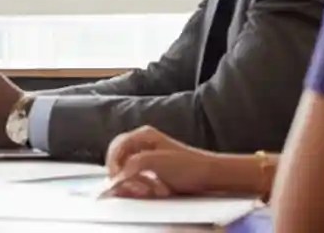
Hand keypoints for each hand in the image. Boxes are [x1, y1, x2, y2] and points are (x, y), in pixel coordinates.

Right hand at [103, 126, 220, 198]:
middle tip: (131, 186)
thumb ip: (133, 165)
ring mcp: (147, 153)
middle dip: (123, 174)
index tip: (117, 180)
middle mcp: (143, 141)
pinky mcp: (152, 166)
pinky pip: (136, 175)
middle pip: (119, 157)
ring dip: (134, 181)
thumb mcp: (157, 162)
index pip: (116, 147)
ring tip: (147, 189)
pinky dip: (140, 184)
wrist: (209, 174)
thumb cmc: (188, 165)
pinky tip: (151, 189)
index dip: (113, 164)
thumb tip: (118, 175)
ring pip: (127, 168)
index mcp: (143, 135)